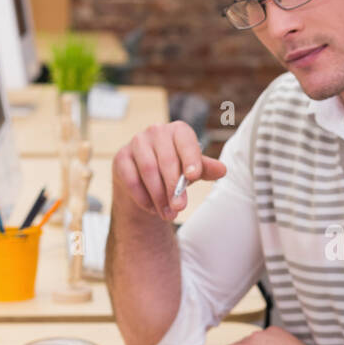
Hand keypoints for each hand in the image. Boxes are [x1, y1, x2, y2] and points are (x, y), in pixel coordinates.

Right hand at [112, 120, 227, 220]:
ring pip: (148, 171)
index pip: (185, 141)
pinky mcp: (121, 157)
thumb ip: (205, 169)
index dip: (190, 159)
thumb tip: (222, 170)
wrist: (146, 180)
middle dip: (174, 187)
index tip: (193, 176)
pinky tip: (152, 208)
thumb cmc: (174, 170)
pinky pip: (132, 180)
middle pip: (166, 160)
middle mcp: (156, 131)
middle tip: (180, 207)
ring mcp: (136, 142)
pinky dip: (143, 197)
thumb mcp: (192, 170)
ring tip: (168, 214)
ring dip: (159, 196)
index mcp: (178, 130)